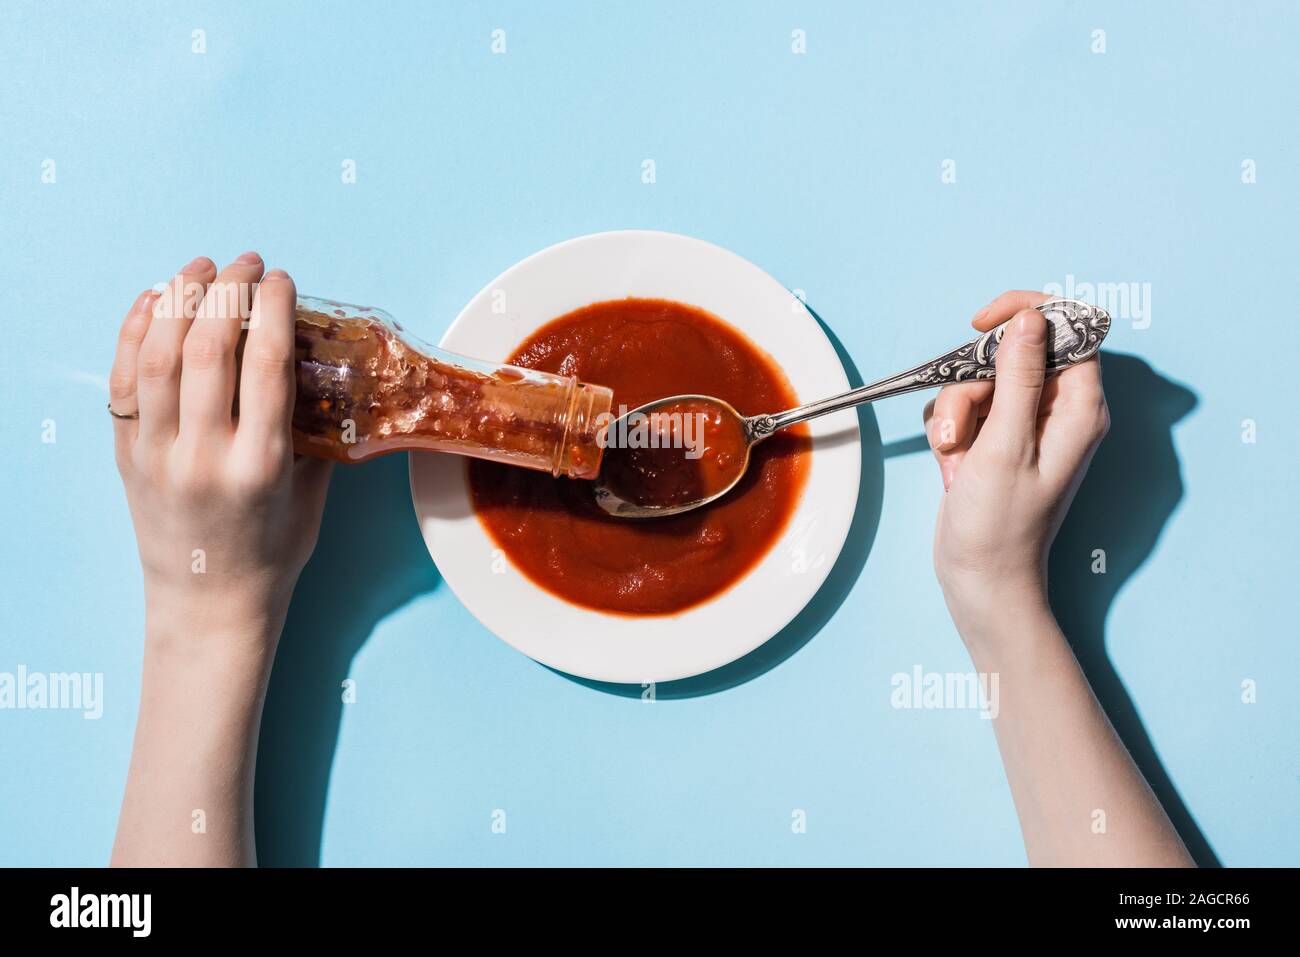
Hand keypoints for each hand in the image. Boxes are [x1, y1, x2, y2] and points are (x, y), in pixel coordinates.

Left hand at [109, 253, 330, 647]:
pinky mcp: (126, 455)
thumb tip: (320, 366)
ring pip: (159, 355)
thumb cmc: (272, 551)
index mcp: (262, 465)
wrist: (209, 603)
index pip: (267, 364)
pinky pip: (122, 381)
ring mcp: (158, 455)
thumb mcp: (311, 494)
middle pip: (209, 348)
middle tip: (246, 263)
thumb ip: (316, 431)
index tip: (281, 278)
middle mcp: (205, 456)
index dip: (273, 308)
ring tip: (200, 268)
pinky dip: (134, 332)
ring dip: (180, 300)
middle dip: (228, 290)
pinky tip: (153, 301)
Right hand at [923, 290, 1108, 634]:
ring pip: (978, 380)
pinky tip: (952, 466)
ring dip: (954, 414)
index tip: (982, 325)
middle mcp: (1057, 411)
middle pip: (1009, 355)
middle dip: (970, 384)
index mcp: (1080, 408)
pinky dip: (949, 431)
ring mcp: (1023, 425)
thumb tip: (1031, 320)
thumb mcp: (1006, 445)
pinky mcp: (995, 439)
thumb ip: (1020, 377)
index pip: (1069, 329)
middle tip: (960, 429)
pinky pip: (964, 407)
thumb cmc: (1001, 523)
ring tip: (954, 458)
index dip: (1026, 316)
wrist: (980, 578)